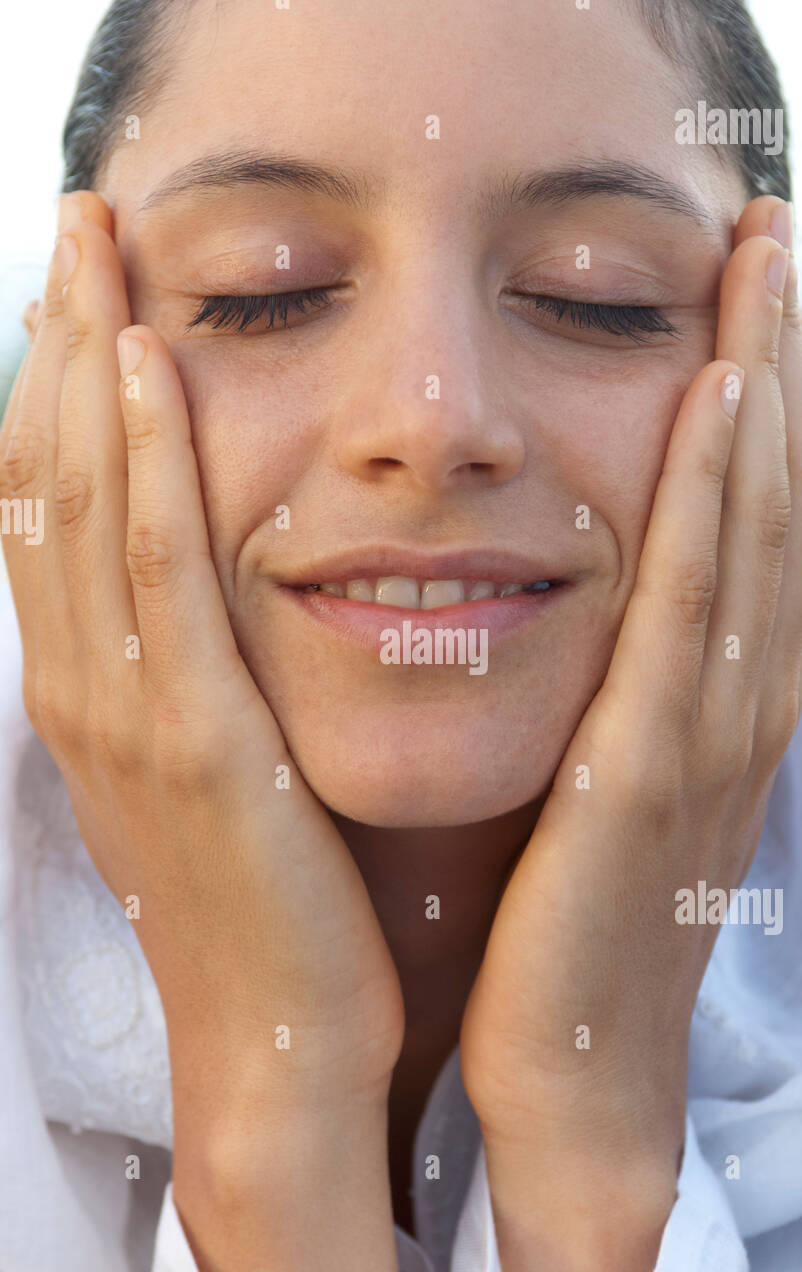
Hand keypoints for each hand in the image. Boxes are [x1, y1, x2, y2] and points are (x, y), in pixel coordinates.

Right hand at [1, 193, 403, 1271]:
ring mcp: (126, 716)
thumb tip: (215, 593)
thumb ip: (201, 676)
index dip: (57, 386)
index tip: (88, 285)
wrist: (284, 1046)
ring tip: (97, 249)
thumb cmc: (270, 908)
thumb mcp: (219, 772)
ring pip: (78, 505)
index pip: (52, 508)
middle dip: (56, 341)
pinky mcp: (195, 744)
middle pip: (45, 480)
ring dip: (81, 366)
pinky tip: (145, 373)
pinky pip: (155, 577)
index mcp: (95, 696)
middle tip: (80, 222)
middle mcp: (85, 691)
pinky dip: (137, 467)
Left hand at [459, 197, 801, 1271]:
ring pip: (754, 529)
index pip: (758, 518)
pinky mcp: (652, 776)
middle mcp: (739, 699)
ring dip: (760, 387)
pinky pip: (691, 613)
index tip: (748, 282)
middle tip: (769, 228)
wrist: (571, 1060)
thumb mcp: (608, 778)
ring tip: (760, 265)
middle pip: (775, 495)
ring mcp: (712, 734)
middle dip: (776, 355)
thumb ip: (622, 683)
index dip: (766, 393)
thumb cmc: (574, 921)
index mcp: (721, 698)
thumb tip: (606, 593)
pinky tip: (712, 405)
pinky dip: (713, 503)